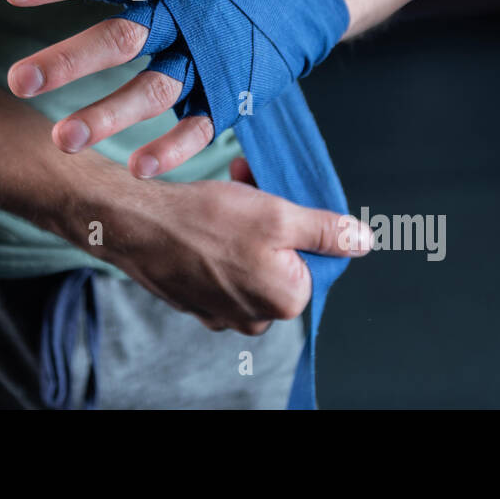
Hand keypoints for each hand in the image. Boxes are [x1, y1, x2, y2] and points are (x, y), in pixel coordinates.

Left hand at [3, 0, 211, 176]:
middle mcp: (182, 15)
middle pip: (122, 38)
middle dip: (69, 61)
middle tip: (18, 80)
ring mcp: (207, 57)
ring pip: (155, 89)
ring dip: (109, 114)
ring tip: (61, 138)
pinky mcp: (229, 92)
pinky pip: (201, 125)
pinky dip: (174, 148)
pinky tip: (137, 169)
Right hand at [99, 156, 371, 333]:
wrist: (135, 225)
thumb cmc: (204, 220)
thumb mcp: (278, 215)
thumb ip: (327, 231)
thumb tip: (364, 241)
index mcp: (285, 301)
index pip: (314, 258)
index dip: (298, 219)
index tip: (276, 193)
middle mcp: (255, 317)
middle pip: (282, 259)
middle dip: (271, 219)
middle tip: (249, 183)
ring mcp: (222, 311)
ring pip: (251, 261)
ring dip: (246, 225)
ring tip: (226, 192)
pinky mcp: (196, 300)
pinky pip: (222, 269)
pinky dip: (219, 242)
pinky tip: (203, 218)